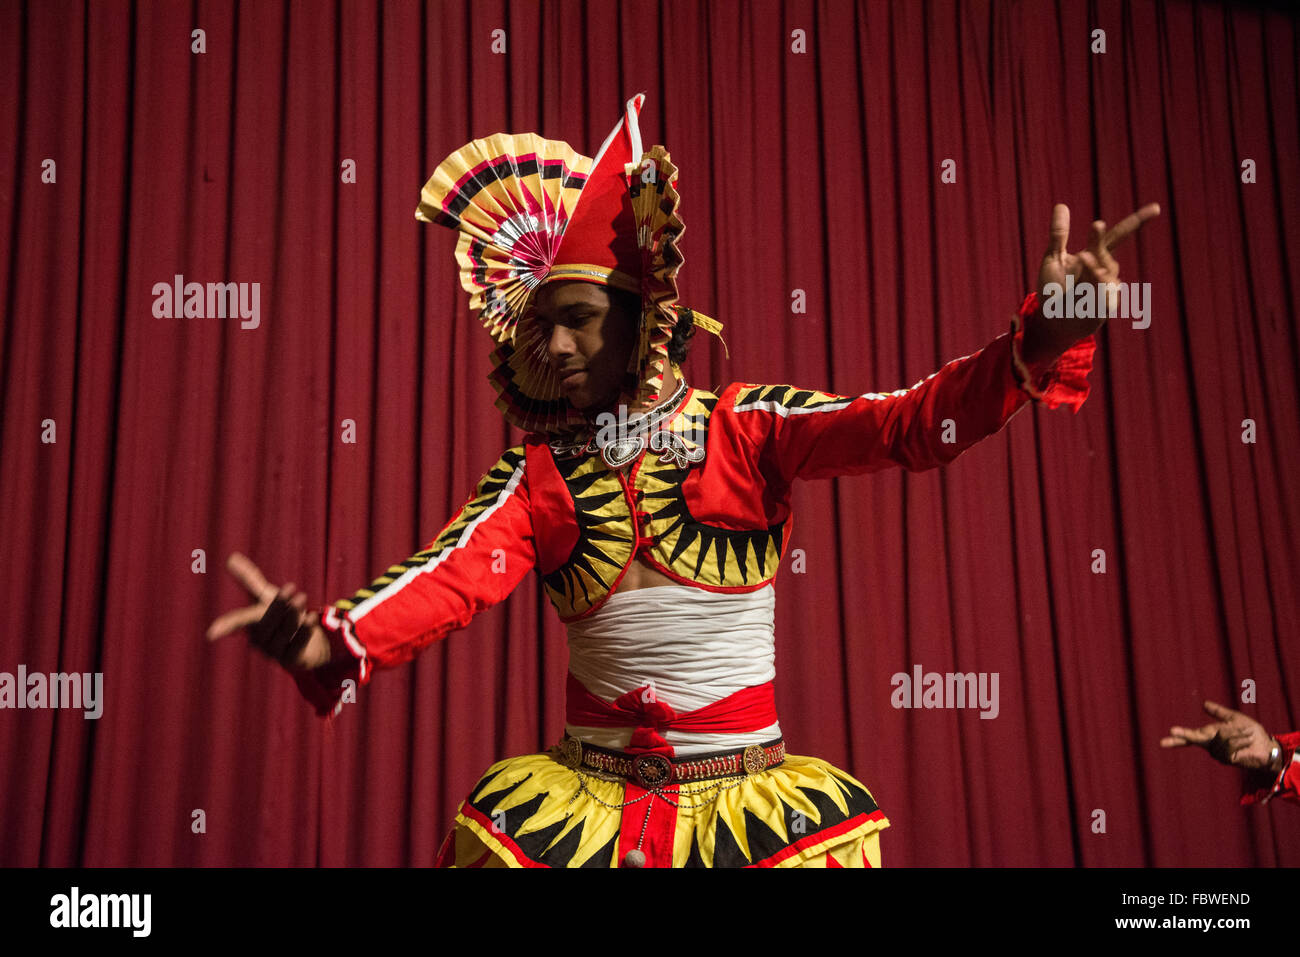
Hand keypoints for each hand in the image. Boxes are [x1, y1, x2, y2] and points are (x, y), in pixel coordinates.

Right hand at [206, 552, 330, 669]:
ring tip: (302, 598)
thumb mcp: (266, 597)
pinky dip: (304, 630)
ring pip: (284, 631)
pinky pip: (298, 644)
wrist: (308, 641)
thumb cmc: (282, 617)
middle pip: (267, 621)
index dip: (226, 626)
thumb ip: (250, 579)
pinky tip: (311, 617)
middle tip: (291, 587)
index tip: (212, 634)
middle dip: (278, 604)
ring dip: (293, 615)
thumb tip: (231, 557)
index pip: (238, 622)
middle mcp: (259, 640)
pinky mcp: (292, 659)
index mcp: (250, 624)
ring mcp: (275, 652)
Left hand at [1024, 202, 1160, 362]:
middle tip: (1096, 225)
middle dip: (1099, 241)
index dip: (1137, 222)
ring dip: (1093, 267)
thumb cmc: (1053, 290)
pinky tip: (1083, 294)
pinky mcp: (1105, 308)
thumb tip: (1061, 204)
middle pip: (1106, 252)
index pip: (1118, 236)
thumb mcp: (1052, 259)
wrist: (1051, 321)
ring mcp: (1108, 289)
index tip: (1157, 208)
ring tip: (1082, 261)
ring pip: (1106, 273)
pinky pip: (1105, 295)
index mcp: (1095, 256)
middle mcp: (1105, 271)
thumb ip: (1059, 234)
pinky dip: (1095, 290)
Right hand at [1160, 700, 1282, 772]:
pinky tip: (1247, 741)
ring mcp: (1218, 753)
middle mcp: (1210, 745)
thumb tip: (1204, 703)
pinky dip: (1240, 740)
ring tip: (1246, 735)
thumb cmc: (1251, 732)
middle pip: (1194, 739)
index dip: (1178, 737)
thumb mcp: (1234, 718)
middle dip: (1184, 734)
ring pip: (1220, 738)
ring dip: (1235, 733)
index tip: (1166, 735)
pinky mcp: (1227, 759)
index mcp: (1210, 735)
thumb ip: (1219, 712)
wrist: (1266, 746)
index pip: (1190, 737)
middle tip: (1171, 731)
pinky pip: (1229, 744)